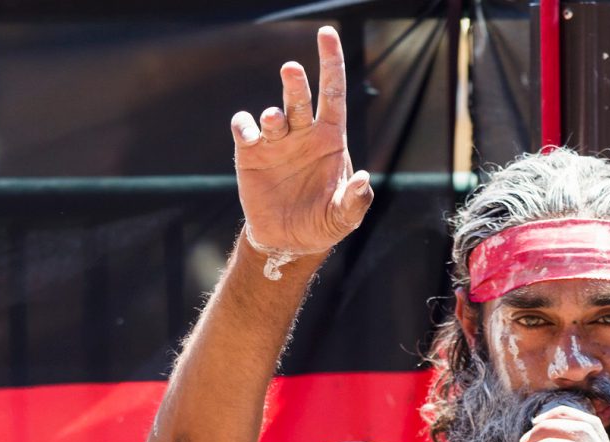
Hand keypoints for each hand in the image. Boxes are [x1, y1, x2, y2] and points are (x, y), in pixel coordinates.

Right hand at [229, 26, 373, 261]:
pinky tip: (251, 135)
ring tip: (275, 121)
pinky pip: (246, 130)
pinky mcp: (251, 154)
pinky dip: (246, 126)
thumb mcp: (343, 217)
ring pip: (274, 113)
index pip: (333, 92)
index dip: (331, 62)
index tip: (327, 33)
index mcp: (329, 139)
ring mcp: (276, 142)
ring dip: (273, 114)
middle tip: (291, 70)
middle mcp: (302, 133)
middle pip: (300, 97)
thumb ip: (356, 200)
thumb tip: (364, 178)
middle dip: (295, 82)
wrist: (288, 240)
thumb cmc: (322, 224)